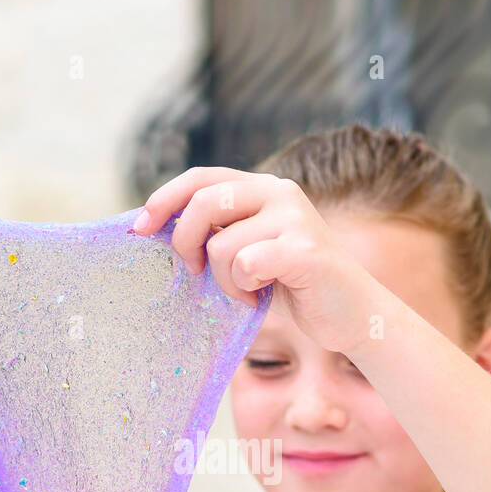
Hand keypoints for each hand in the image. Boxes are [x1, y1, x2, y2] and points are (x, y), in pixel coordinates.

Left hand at [134, 166, 372, 352]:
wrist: (351, 314)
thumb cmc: (293, 287)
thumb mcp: (248, 252)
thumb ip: (217, 234)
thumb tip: (156, 229)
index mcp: (263, 188)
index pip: (201, 177)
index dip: (164, 198)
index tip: (139, 227)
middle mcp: (279, 192)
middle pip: (203, 202)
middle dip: (185, 241)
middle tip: (196, 271)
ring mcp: (295, 217)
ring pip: (221, 244)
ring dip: (223, 279)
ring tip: (246, 290)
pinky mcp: (305, 249)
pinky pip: (245, 264)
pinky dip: (243, 288)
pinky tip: (260, 295)